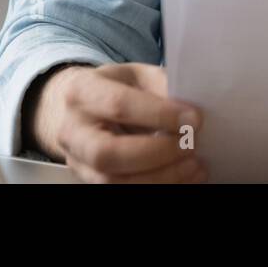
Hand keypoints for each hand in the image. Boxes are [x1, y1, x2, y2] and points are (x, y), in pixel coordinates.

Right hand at [27, 62, 205, 182]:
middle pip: (108, 153)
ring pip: (113, 182)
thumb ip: (160, 86)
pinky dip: (157, 185)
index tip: (194, 119)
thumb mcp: (136, 74)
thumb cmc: (113, 88)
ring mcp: (77, 161)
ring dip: (161, 177)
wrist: (80, 109)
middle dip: (157, 152)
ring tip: (194, 165)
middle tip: (191, 145)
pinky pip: (122, 192)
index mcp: (82, 91)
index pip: (119, 105)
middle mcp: (72, 130)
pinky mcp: (89, 181)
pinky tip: (183, 178)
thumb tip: (189, 113)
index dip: (159, 114)